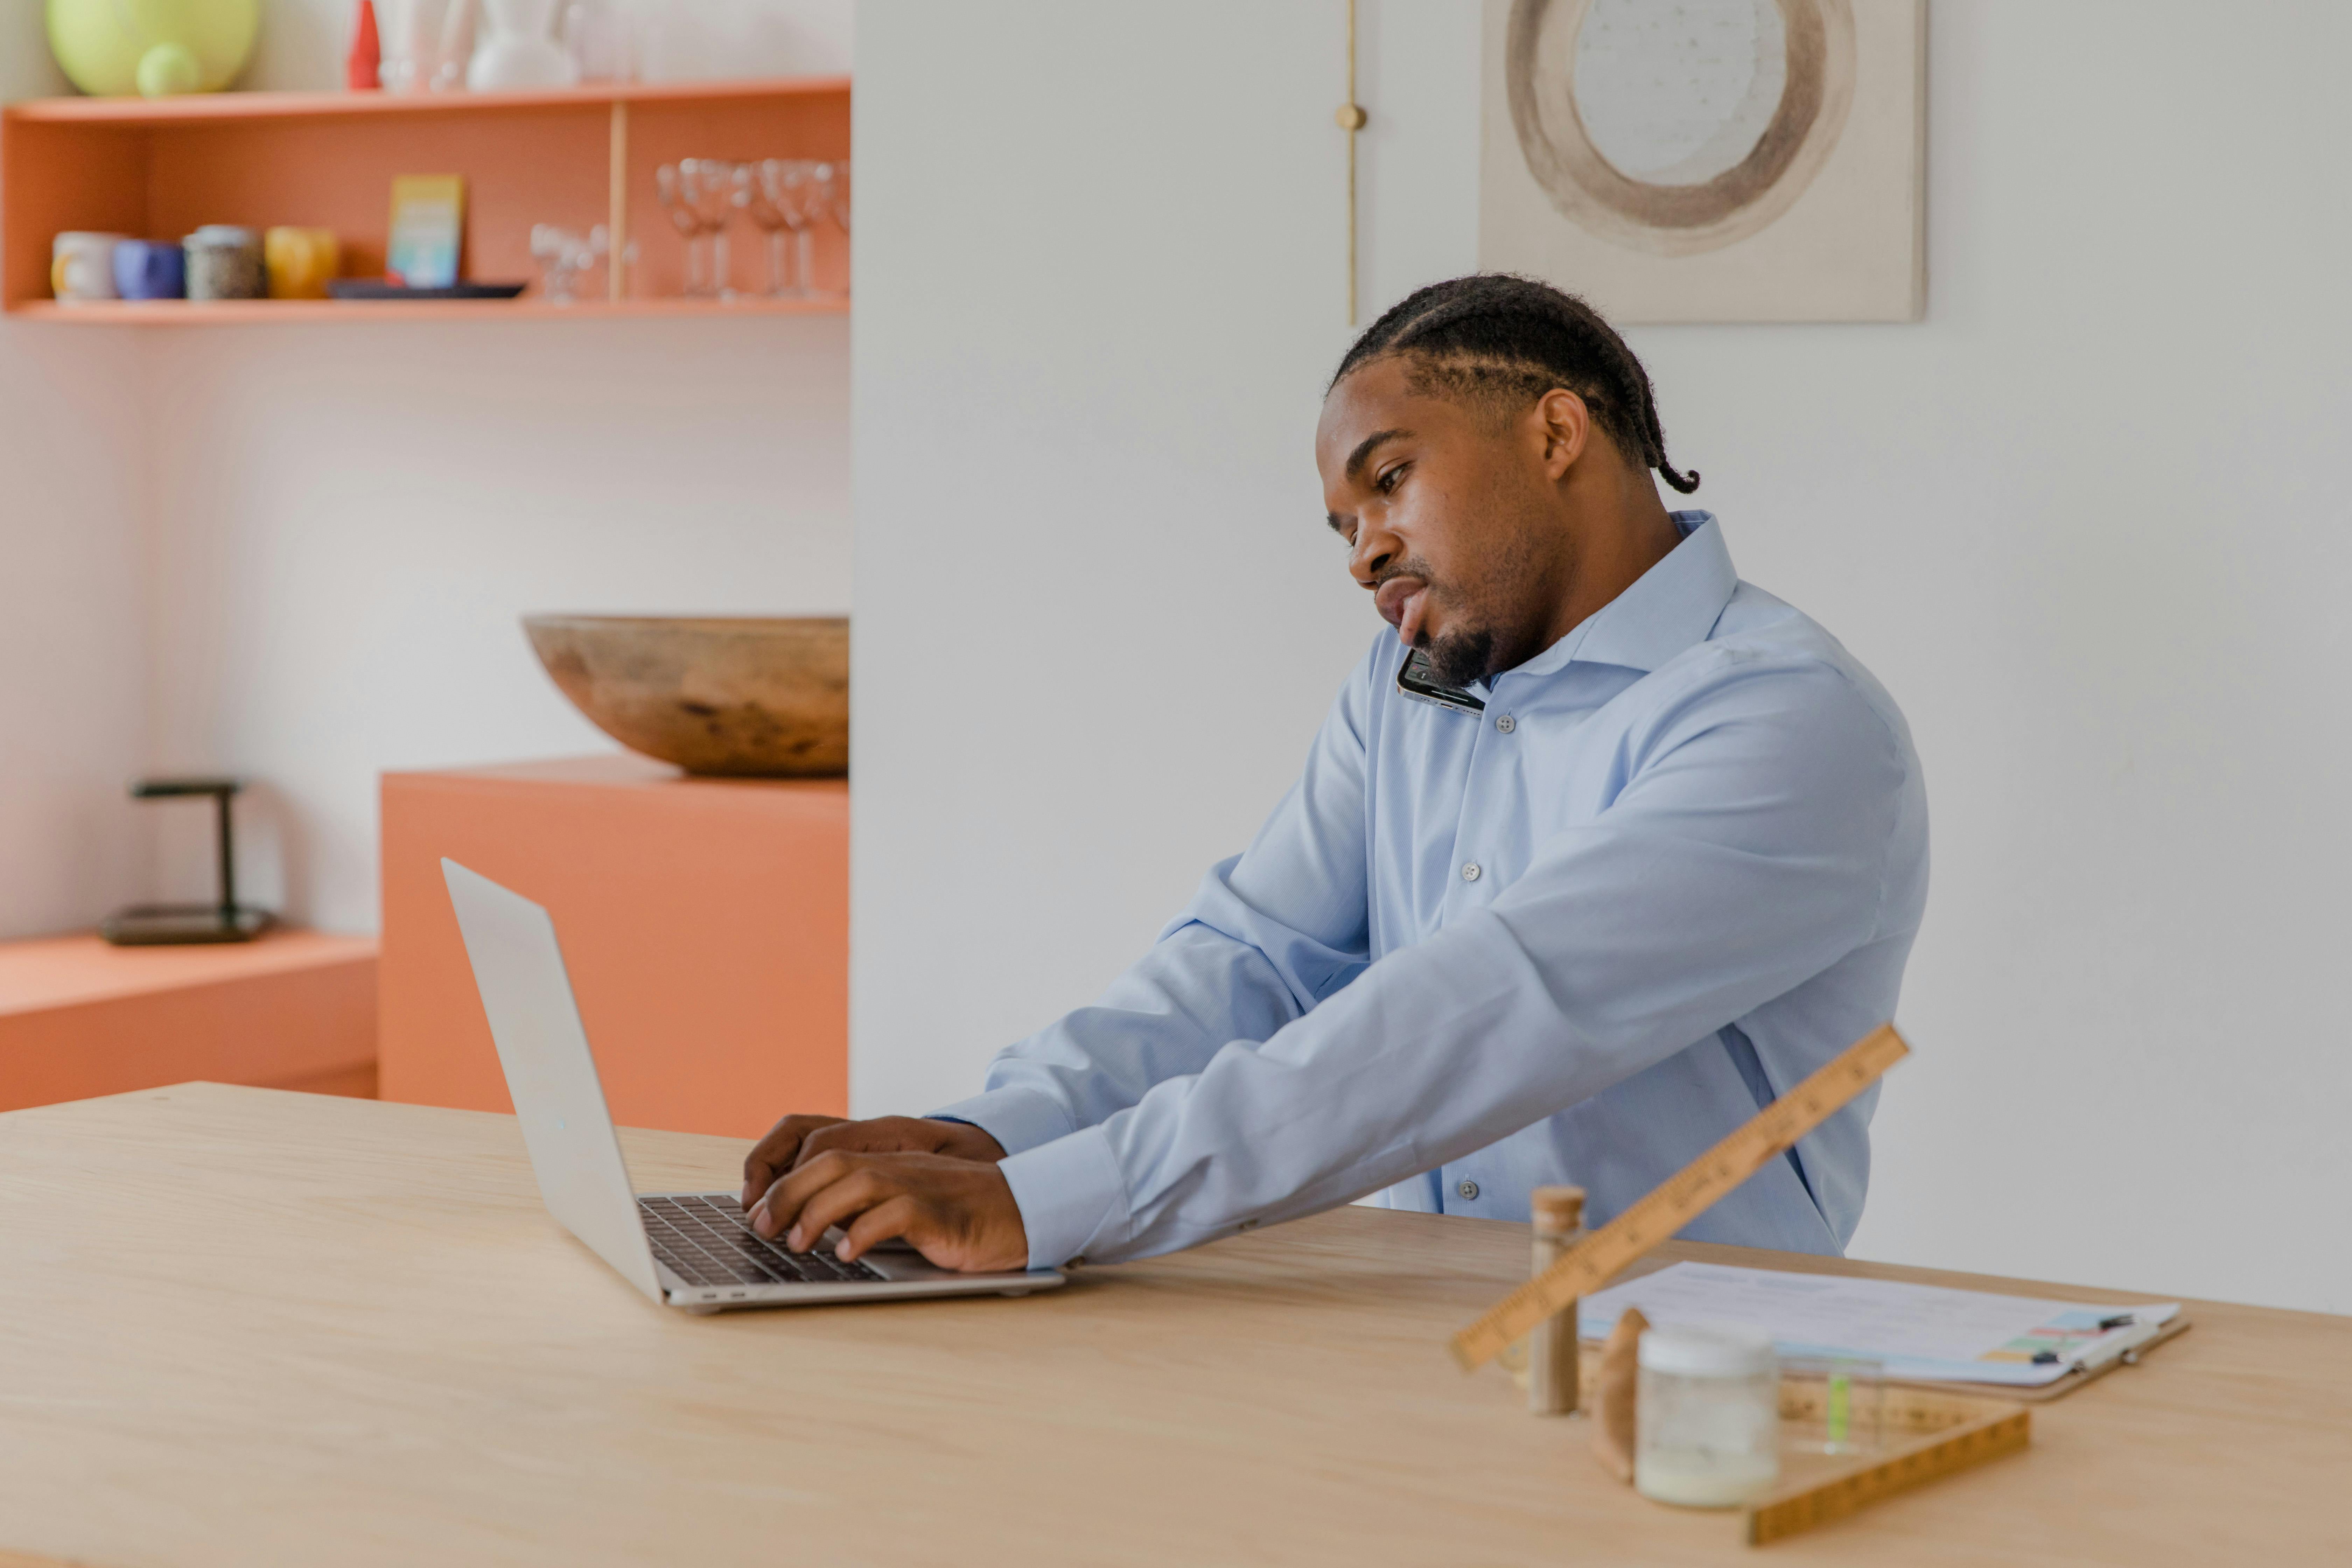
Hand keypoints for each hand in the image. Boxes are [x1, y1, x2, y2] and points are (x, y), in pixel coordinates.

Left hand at [746, 1150, 1027, 1272]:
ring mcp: (922, 1187)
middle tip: (762, 1227)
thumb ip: (866, 1209)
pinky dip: (868, 1231)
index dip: (786, 1181)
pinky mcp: (943, 1212)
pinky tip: (848, 1253)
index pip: (826, 1157)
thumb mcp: (907, 1206)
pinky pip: (899, 1213)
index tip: (757, 1214)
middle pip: (833, 1163)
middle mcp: (900, 1168)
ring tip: (797, 1242)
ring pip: (860, 1181)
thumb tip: (812, 1229)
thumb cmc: (963, 1215)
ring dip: (819, 1211)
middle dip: (789, 1192)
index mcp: (888, 1164)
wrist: (1024, 1210)